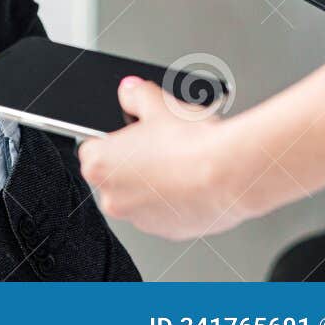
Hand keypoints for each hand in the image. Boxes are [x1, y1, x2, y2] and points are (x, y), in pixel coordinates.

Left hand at [77, 76, 244, 238]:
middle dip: (135, 162)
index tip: (132, 135)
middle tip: (161, 146)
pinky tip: (193, 182)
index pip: (92, 148)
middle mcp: (112, 198)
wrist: (231, 174)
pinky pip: (165, 212)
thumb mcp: (160, 104)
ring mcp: (140, 219)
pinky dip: (175, 200)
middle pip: (116, 174)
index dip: (115, 139)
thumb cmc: (192, 144)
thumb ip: (137, 95)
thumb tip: (130, 92)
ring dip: (154, 183)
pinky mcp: (168, 232)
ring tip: (181, 163)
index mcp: (99, 165)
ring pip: (140, 196)